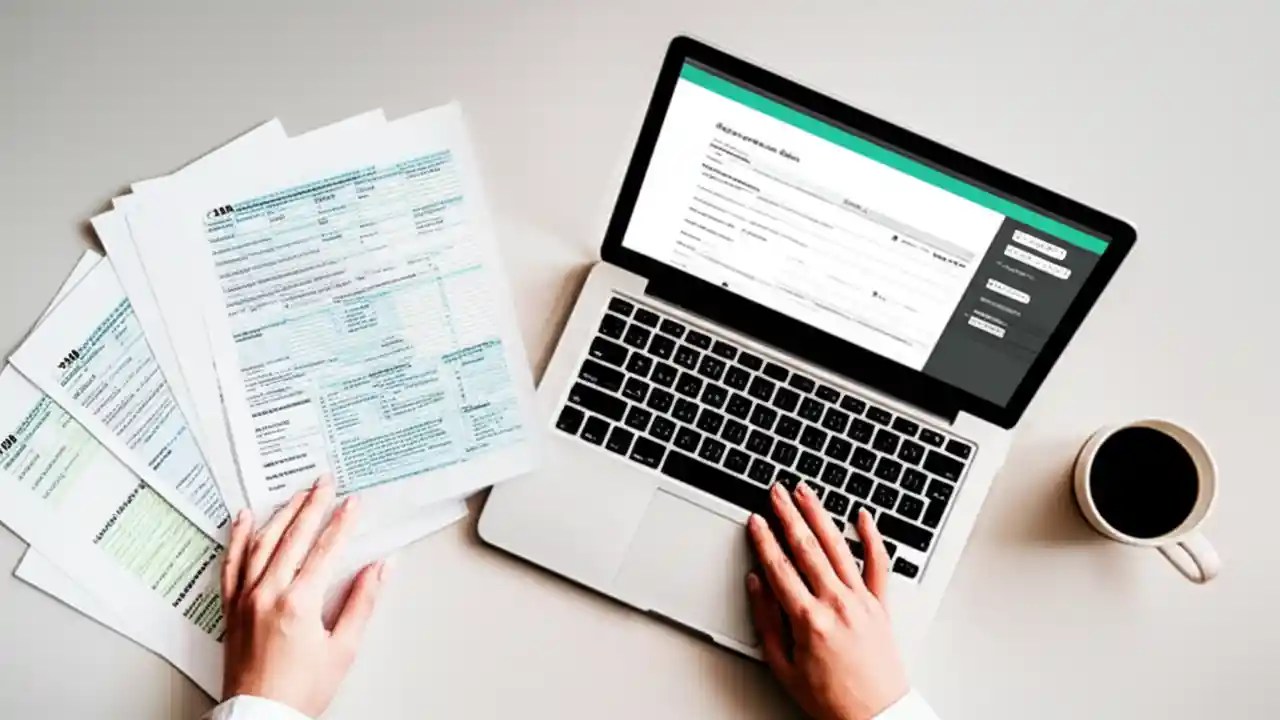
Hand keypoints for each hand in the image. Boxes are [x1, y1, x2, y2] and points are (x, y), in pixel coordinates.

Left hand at [221, 476, 388, 717]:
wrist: (260, 716)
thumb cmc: (299, 690)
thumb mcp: (343, 649)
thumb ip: (361, 603)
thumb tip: (379, 570)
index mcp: (299, 603)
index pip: (325, 549)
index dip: (342, 522)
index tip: (353, 503)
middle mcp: (268, 594)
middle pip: (292, 537)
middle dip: (312, 506)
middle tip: (325, 484)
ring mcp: (246, 599)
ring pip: (262, 543)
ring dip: (281, 514)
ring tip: (295, 494)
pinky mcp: (232, 608)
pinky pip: (232, 564)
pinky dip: (239, 538)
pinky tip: (245, 520)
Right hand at [746, 483, 908, 719]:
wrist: (876, 715)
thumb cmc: (830, 698)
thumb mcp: (783, 667)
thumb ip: (766, 621)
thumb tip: (756, 584)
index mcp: (809, 620)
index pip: (780, 568)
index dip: (764, 540)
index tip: (755, 520)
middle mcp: (837, 604)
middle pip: (807, 548)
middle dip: (789, 515)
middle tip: (776, 492)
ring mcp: (862, 600)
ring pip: (838, 547)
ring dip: (820, 515)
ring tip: (806, 492)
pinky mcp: (881, 604)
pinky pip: (878, 563)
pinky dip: (872, 537)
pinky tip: (863, 516)